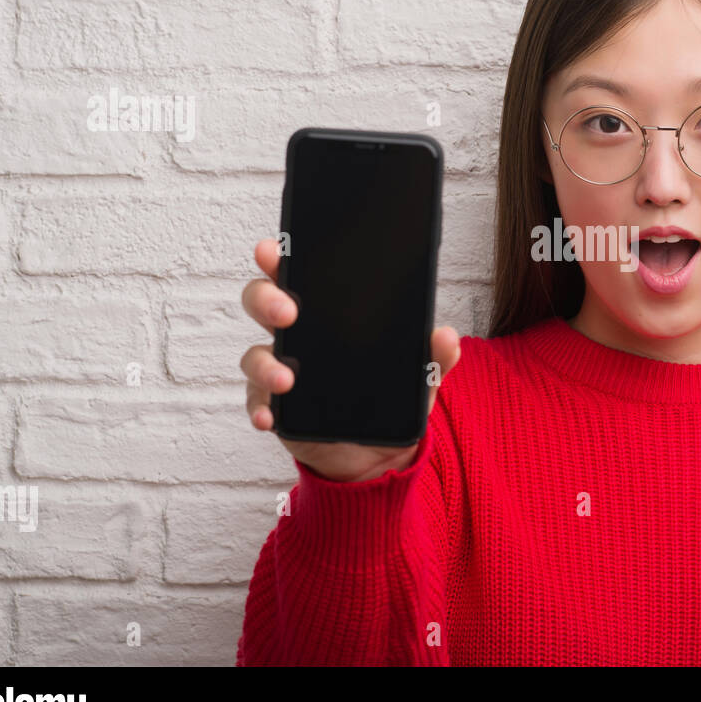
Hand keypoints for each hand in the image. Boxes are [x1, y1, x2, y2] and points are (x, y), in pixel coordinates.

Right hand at [239, 237, 460, 481]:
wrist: (375, 452)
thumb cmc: (388, 397)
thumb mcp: (417, 376)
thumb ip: (433, 357)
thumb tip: (446, 336)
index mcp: (327, 315)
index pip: (298, 276)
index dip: (279, 258)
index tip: (273, 249)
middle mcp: (296, 335)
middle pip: (263, 302)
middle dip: (267, 299)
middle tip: (288, 311)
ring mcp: (280, 368)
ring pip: (254, 354)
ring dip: (265, 363)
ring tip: (286, 379)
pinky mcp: (275, 406)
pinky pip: (256, 401)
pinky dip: (259, 408)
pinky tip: (267, 417)